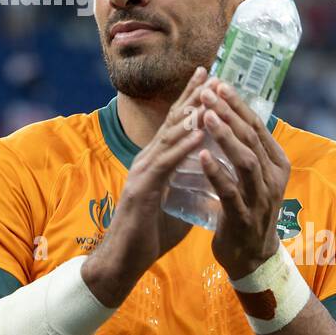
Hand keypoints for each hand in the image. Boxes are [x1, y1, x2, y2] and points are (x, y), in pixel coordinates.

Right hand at [82, 67, 209, 306]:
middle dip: (192, 96)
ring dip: (191, 114)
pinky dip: (183, 147)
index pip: (176, 123)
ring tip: (210, 95)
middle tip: (210, 73)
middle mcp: (147, 159)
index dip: (191, 99)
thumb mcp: (176, 202)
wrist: (123, 261)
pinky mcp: (142, 189)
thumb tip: (212, 177)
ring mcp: (142, 172)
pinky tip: (199, 134)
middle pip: (172, 121)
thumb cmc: (150, 235)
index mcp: (155, 160)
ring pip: (169, 137)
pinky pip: (166, 164)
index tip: (209, 77)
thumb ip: (189, 185)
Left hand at [197, 78, 291, 279]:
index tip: (218, 83)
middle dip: (229, 112)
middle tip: (208, 92)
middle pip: (251, 138)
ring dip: (225, 136)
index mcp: (276, 163)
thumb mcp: (252, 175)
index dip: (237, 104)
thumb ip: (245, 148)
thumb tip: (227, 111)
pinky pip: (230, 191)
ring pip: (245, 160)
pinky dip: (216, 172)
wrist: (250, 257)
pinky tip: (201, 156)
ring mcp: (260, 198)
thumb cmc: (246, 208)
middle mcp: (273, 178)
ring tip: (205, 116)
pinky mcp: (243, 218)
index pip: (257, 126)